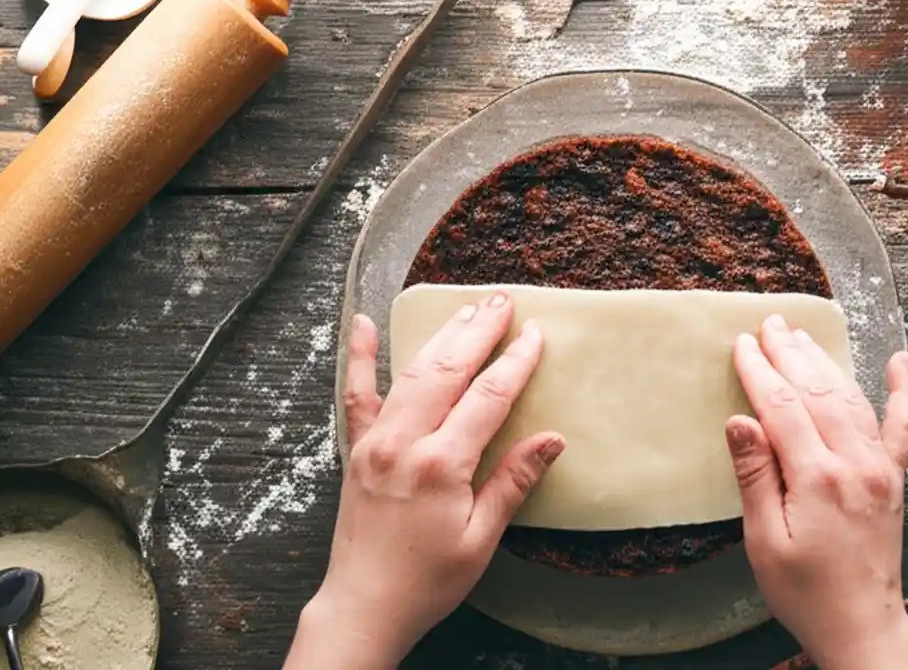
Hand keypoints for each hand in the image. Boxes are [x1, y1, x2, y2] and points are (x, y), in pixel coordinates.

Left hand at [285, 293, 563, 668]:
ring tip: (466, 309)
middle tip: (502, 301)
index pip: (487, 398)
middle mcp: (404, 444)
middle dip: (478, 332)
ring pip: (410, 374)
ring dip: (440, 337)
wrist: (363, 606)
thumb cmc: (427, 581)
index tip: (536, 335)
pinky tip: (361, 324)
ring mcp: (374, 443)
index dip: (515, 363)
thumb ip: (512, 483)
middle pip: (447, 372)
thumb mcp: (481, 540)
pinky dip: (358, 358)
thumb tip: (551, 440)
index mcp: (441, 466)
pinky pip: (356, 395)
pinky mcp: (356, 451)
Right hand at [727, 315, 907, 669]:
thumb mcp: (764, 540)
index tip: (742, 345)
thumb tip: (740, 421)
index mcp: (818, 478)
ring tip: (801, 337)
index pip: (781, 407)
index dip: (759, 372)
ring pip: (851, 399)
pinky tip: (898, 361)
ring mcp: (880, 468)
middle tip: (769, 325)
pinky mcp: (894, 479)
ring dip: (825, 364)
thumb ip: (755, 476)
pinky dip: (903, 390)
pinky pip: (903, 425)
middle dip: (789, 355)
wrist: (862, 625)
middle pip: (817, 393)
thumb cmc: (806, 591)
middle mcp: (855, 464)